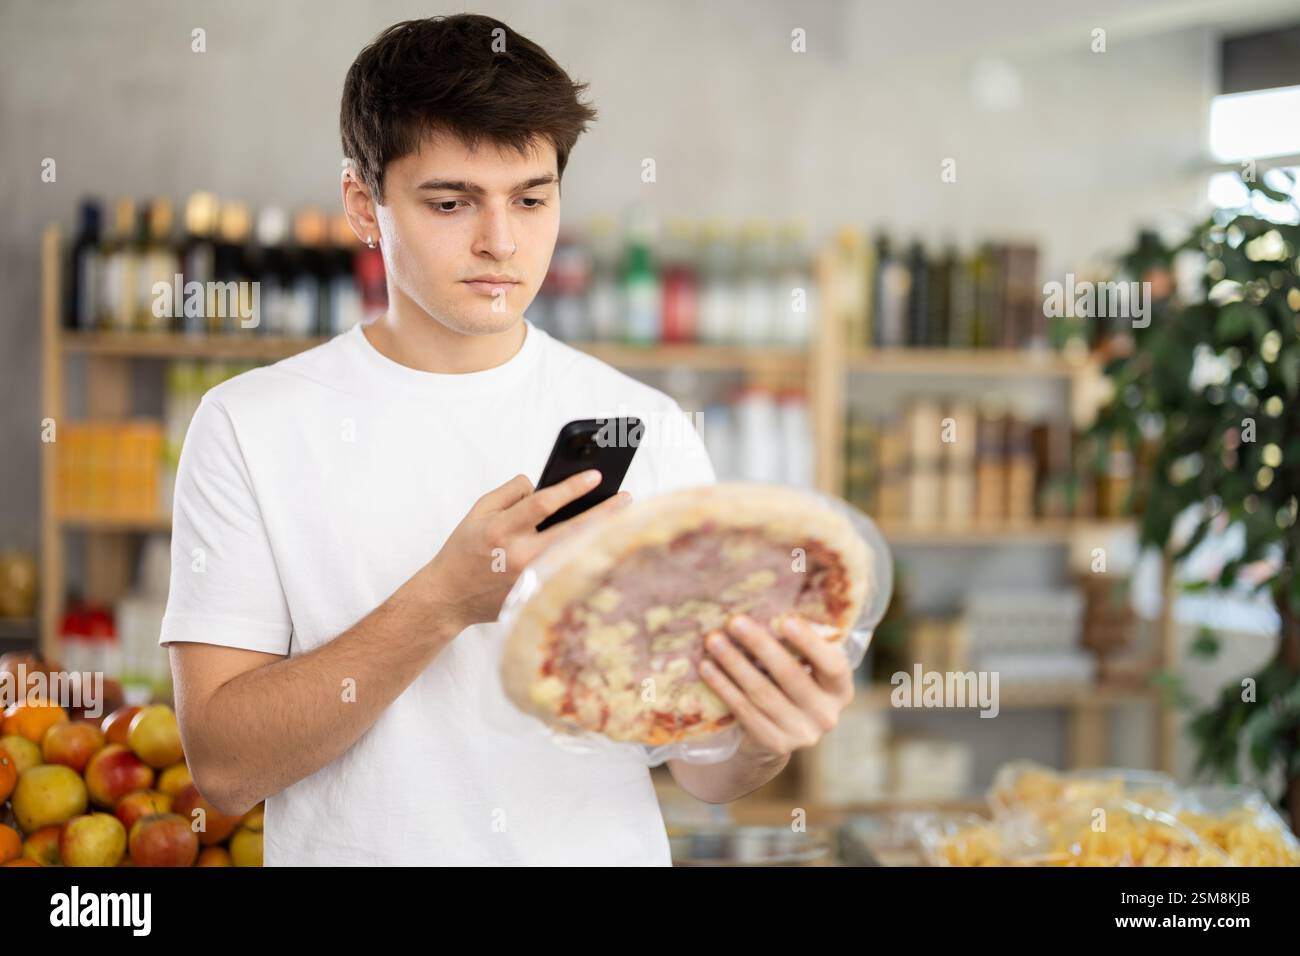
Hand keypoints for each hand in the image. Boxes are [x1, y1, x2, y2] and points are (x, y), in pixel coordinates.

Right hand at [417, 470, 631, 634]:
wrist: (450, 596)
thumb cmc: (465, 549)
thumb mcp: (478, 510)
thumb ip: (509, 492)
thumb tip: (541, 483)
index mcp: (501, 529)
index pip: (544, 503)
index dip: (572, 488)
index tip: (596, 476)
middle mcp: (519, 555)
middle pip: (571, 531)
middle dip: (603, 513)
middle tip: (626, 498)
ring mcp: (530, 580)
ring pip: (575, 553)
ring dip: (601, 535)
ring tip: (623, 520)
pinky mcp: (535, 596)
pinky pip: (566, 572)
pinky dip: (585, 558)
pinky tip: (603, 547)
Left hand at [698, 613, 854, 758]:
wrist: (778, 733)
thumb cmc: (790, 684)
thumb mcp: (805, 668)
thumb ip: (797, 645)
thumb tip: (765, 603)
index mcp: (840, 689)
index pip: (833, 665)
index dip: (811, 644)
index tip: (785, 621)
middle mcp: (826, 715)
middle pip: (790, 676)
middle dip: (760, 645)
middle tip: (735, 621)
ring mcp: (801, 734)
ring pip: (762, 693)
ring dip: (734, 664)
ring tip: (714, 640)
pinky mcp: (774, 744)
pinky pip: (744, 711)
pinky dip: (724, 687)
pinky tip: (707, 668)